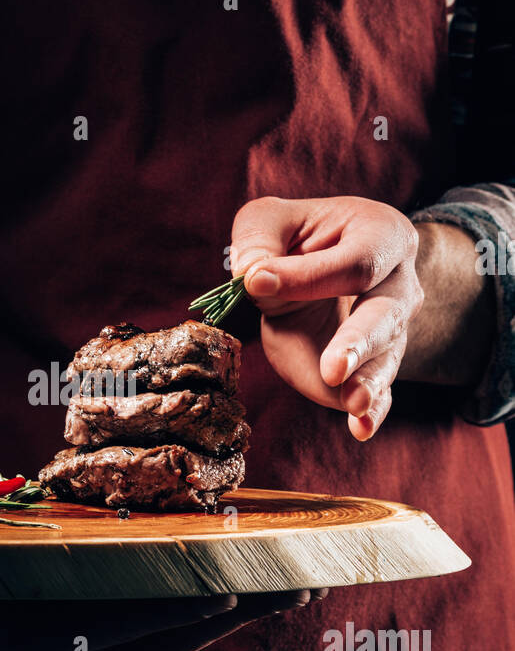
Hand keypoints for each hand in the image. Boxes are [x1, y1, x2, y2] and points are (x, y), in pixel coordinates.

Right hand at [0, 584, 328, 650]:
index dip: (178, 609)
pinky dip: (217, 598)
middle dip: (240, 608)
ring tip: (305, 582)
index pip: (125, 627)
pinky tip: (258, 577)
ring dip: (245, 607)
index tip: (232, 587)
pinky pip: (174, 615)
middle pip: (175, 630)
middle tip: (305, 582)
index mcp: (46, 648)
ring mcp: (104, 644)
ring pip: (186, 627)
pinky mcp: (112, 630)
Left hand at [231, 195, 423, 439]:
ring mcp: (390, 330)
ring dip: (368, 382)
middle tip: (331, 367)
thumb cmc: (292, 240)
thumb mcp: (268, 222)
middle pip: (386, 313)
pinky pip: (379, 392)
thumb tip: (251, 273)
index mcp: (381, 234)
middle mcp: (399, 283)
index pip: (355, 262)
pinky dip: (371, 412)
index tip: (256, 281)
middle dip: (357, 342)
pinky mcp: (370, 367)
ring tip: (353, 403)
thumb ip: (259, 240)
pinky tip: (361, 428)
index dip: (306, 276)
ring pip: (386, 356)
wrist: (304, 274)